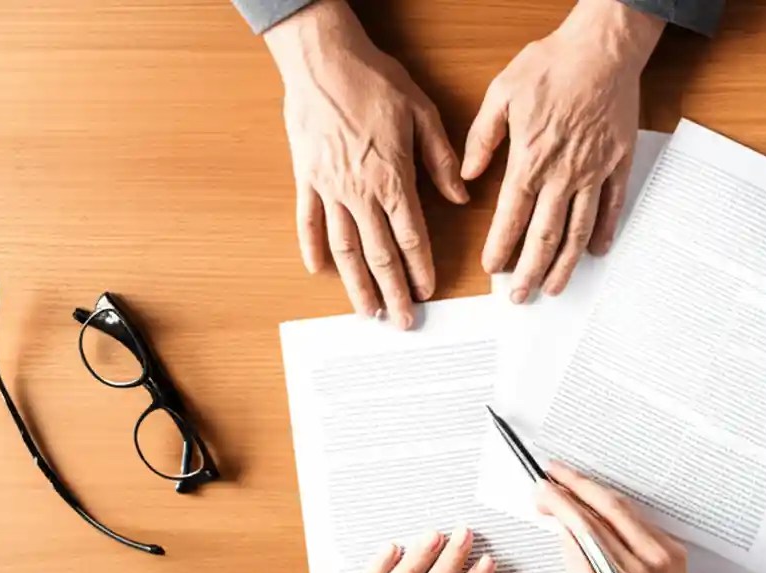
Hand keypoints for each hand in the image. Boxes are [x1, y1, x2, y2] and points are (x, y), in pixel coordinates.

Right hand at [265, 0, 468, 328]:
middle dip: (393, 291)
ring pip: (344, 248)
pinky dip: (311, 248)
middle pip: (378, 254)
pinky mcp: (305, 178)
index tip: (428, 292)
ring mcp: (328, 188)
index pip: (410, 236)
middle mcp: (359, 191)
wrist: (322, 59)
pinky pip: (307, 222)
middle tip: (401, 321)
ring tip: (366, 311)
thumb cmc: (373, 80)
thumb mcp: (422, 113)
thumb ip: (442, 159)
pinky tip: (318, 271)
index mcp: (392, 178)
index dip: (420, 268)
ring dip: (356, 284)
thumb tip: (461, 196)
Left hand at [462, 0, 663, 301]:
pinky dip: (605, 232)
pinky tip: (596, 252)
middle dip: (529, 270)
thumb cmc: (552, 64)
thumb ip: (481, 137)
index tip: (492, 270)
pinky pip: (613, 206)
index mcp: (530, 158)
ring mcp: (594, 171)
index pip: (511, 215)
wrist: (603, 47)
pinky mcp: (618, 163)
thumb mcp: (501, 92)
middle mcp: (563, 172)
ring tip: (554, 288)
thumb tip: (465, 174)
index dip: (501, 247)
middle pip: (545, 234)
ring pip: (579, 229)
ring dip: (566, 264)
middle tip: (520, 296)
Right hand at [536, 464, 723, 572]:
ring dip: (596, 493)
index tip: (541, 488)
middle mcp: (653, 558)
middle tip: (551, 471)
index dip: (561, 501)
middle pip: (609, 505)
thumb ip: (577, 566)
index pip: (587, 524)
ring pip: (626, 509)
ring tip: (567, 484)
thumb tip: (564, 529)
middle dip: (577, 483)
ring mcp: (668, 553)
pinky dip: (617, 509)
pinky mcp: (676, 554)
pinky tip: (598, 505)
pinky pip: (641, 521)